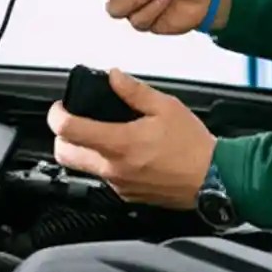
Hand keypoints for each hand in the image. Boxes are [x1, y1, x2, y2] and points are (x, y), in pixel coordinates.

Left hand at [46, 68, 214, 209]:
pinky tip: (123, 151)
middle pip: (64, 155)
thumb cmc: (193, 145)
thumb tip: (114, 77)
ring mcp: (119, 184)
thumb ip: (134, 91)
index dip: (57, 115)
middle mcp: (114, 168)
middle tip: (73, 121)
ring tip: (100, 133)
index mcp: (120, 143)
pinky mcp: (127, 195)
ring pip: (83, 167)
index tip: (60, 107)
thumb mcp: (166, 107)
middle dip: (61, 136)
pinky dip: (104, 163)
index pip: (70, 130)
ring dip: (83, 149)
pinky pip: (104, 178)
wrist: (213, 178)